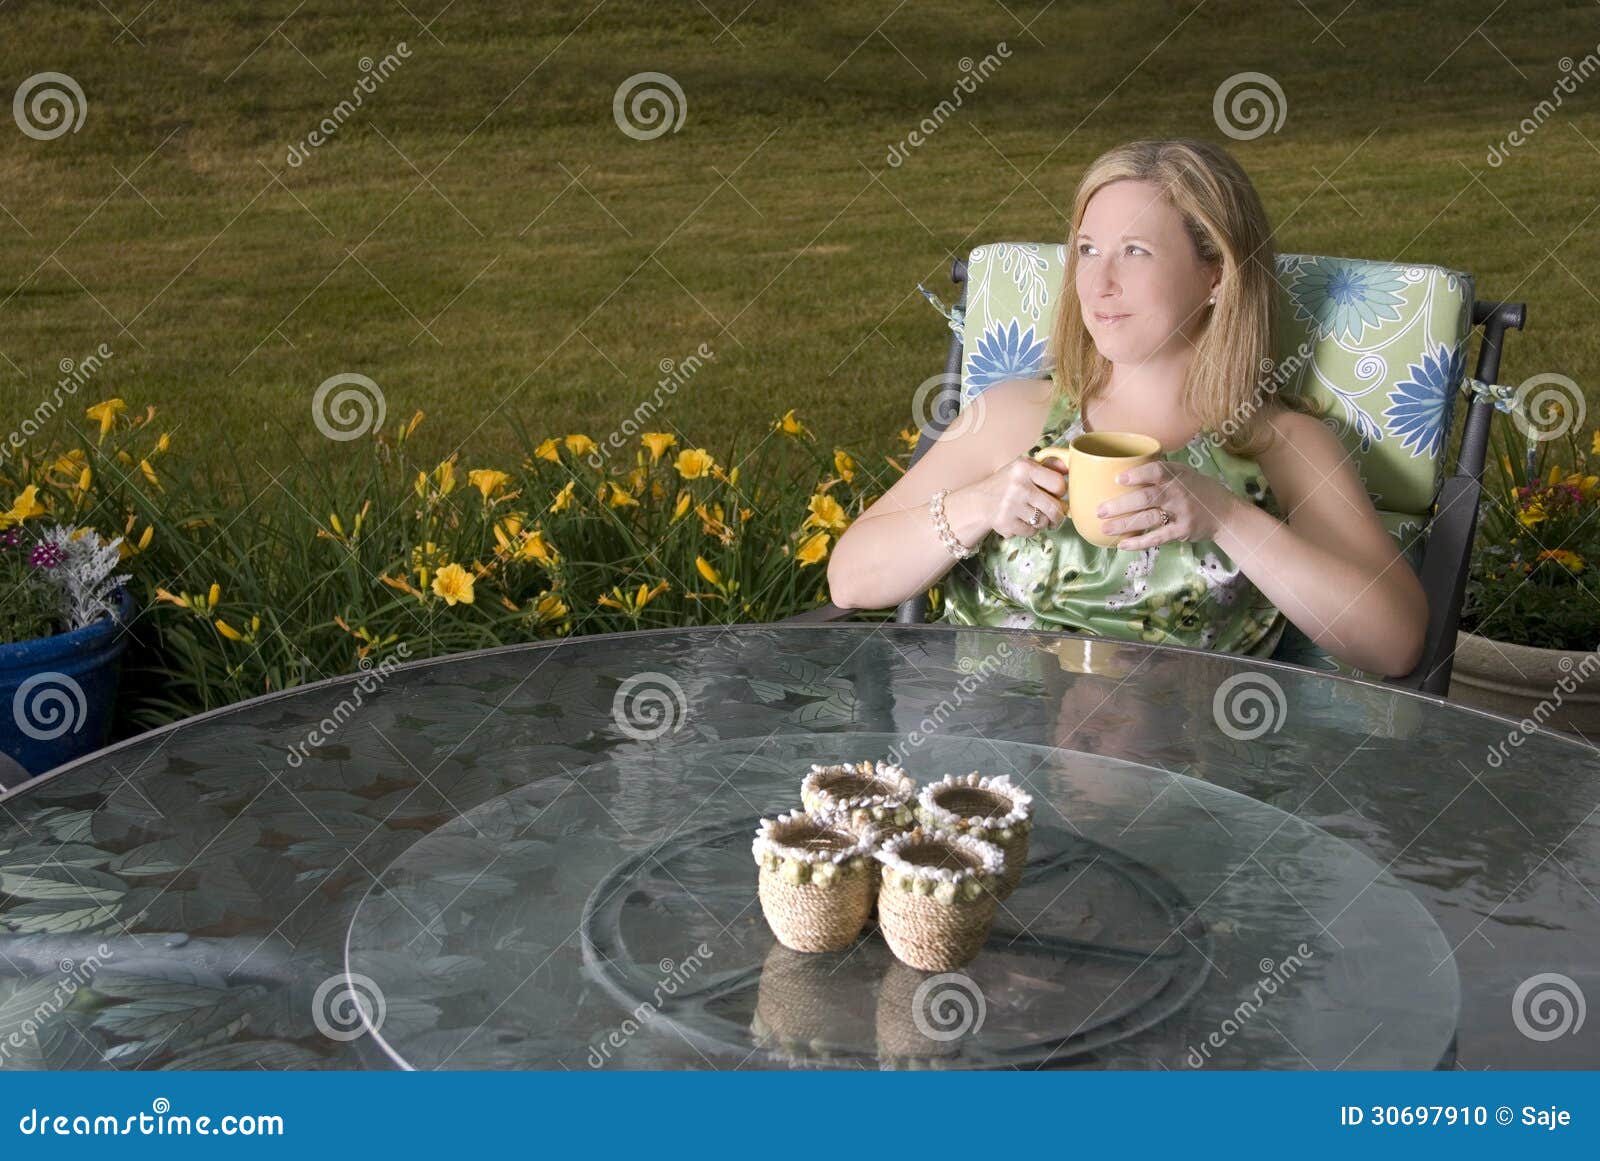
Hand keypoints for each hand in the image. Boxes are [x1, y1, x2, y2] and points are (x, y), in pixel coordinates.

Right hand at [967, 455, 1068, 539]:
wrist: (979, 501)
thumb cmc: (1007, 483)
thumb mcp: (1024, 468)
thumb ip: (1047, 466)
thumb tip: (1069, 467)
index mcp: (1024, 467)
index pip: (1059, 484)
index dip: (1061, 492)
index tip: (1056, 494)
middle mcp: (1018, 485)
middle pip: (1055, 508)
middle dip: (1058, 516)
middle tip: (1055, 516)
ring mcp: (1011, 505)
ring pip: (1043, 522)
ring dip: (1042, 523)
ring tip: (1034, 517)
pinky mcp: (1005, 522)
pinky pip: (1030, 532)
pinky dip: (1029, 530)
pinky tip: (1022, 522)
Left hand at [1095, 459, 1243, 550]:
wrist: (1225, 513)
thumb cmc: (1196, 489)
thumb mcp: (1183, 473)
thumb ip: (1160, 471)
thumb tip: (1124, 465)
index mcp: (1177, 475)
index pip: (1157, 471)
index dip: (1138, 474)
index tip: (1118, 479)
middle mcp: (1179, 493)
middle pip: (1147, 498)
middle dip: (1121, 505)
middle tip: (1100, 510)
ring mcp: (1181, 513)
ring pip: (1148, 518)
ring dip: (1124, 524)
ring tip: (1104, 528)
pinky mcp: (1182, 531)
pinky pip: (1157, 537)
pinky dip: (1139, 542)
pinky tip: (1122, 544)